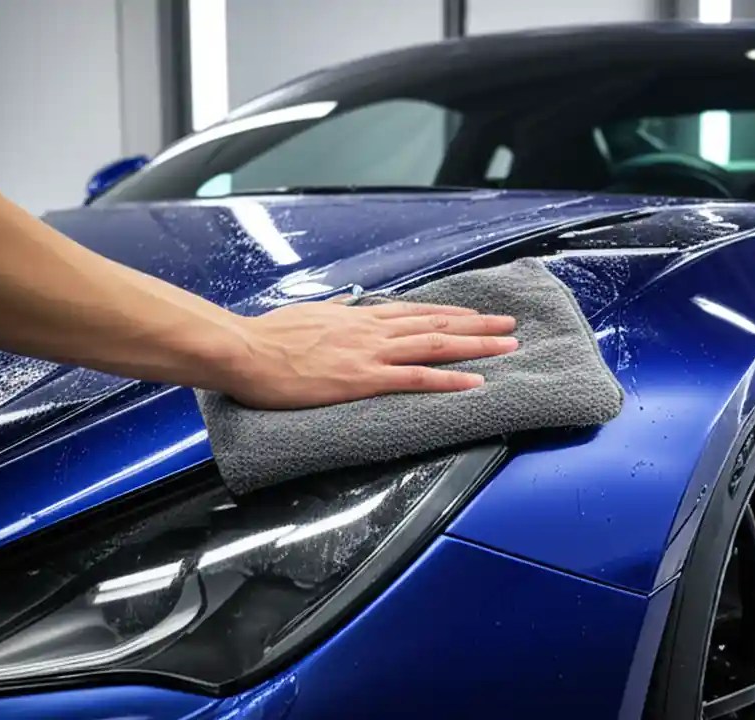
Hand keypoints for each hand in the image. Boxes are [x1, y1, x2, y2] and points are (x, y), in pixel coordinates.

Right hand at [218, 300, 517, 408]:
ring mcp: (371, 353)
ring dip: (476, 346)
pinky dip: (449, 380)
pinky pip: (416, 379)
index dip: (450, 314)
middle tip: (510, 325)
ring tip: (508, 347)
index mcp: (359, 317)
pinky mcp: (363, 379)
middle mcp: (372, 329)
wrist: (244, 350)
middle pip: (436, 324)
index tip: (476, 315)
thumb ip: (336, 317)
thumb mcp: (310, 317)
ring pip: (435, 345)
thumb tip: (348, 311)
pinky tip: (475, 382)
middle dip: (478, 326)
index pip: (415, 312)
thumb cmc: (267, 337)